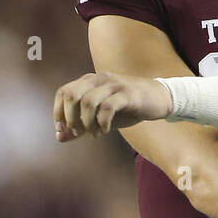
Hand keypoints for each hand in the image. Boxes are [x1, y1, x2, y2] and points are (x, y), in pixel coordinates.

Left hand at [53, 72, 173, 140]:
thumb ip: (79, 127)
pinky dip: (102, 123)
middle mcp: (99, 79)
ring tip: (94, 134)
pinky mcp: (128, 94)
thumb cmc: (127, 108)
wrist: (159, 98)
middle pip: (71, 95)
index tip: (63, 129)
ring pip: (88, 102)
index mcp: (90, 81)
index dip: (58, 112)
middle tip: (78, 132)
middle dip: (71, 118)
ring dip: (86, 123)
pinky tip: (105, 131)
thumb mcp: (100, 118)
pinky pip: (107, 108)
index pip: (63, 92)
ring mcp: (114, 85)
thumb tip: (59, 137)